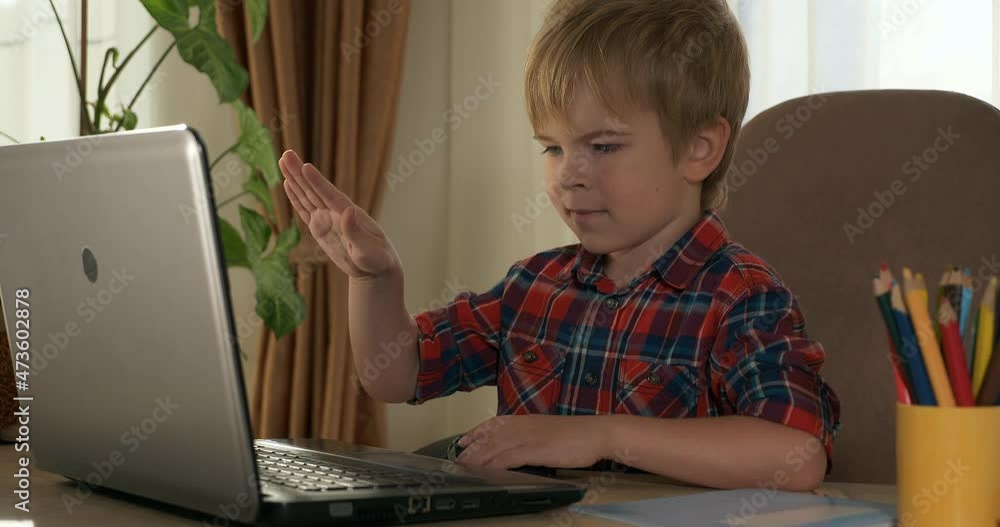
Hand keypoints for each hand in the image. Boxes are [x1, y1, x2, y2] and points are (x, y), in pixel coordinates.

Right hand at [280, 150, 400, 280]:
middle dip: (300, 173)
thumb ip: (355, 232)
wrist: (376, 268)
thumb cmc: (378, 259)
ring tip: (283, 161)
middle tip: (287, 154)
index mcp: (348, 214)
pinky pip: (304, 210)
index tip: (306, 166)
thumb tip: (349, 210)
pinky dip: (295, 197)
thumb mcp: (368, 250)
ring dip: (294, 179)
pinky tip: (288, 184)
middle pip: (314, 189)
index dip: (317, 182)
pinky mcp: (319, 228)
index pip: (330, 195)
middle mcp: (335, 212)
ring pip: (306, 195)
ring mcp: (326, 218)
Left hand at [454, 415, 610, 469]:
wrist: (596, 433)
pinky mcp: (535, 449)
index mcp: (525, 420)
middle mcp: (522, 425)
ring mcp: (528, 437)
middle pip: (489, 437)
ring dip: (478, 459)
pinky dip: (494, 465)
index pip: (493, 424)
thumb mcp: (547, 431)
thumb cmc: (576, 435)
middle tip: (458, 460)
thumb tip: (517, 448)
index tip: (463, 440)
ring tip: (465, 468)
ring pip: (495, 447)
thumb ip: (530, 437)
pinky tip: (486, 471)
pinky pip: (509, 458)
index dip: (475, 432)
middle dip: (472, 449)